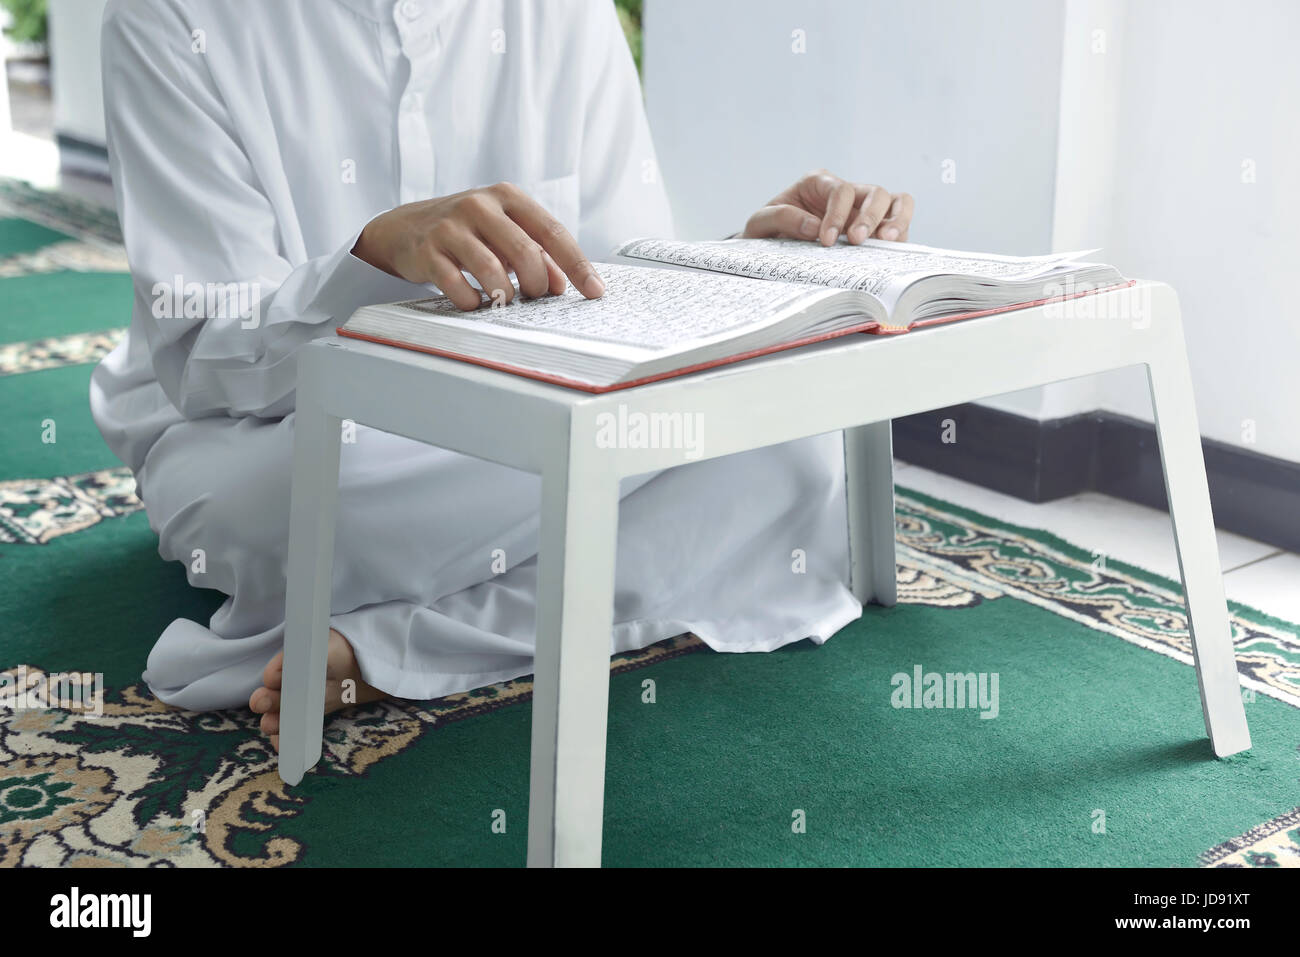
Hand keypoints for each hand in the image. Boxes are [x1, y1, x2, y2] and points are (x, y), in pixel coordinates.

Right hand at [352, 182, 603, 310]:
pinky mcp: (428, 251)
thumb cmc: (466, 232)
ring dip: (505, 295)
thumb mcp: (503, 234)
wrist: (404, 229)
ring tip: (503, 298)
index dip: (577, 265)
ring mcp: (451, 227)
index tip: (596, 291)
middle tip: (535, 297)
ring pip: (494, 271)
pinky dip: (473, 302)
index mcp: (507, 197)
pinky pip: (460, 288)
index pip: (552, 232)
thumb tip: (563, 285)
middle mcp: (480, 205)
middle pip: (527, 253)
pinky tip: (474, 301)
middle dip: (538, 284)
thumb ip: (537, 254)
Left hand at [741, 169, 913, 245]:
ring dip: (896, 221)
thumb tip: (813, 227)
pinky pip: (898, 225)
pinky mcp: (874, 230)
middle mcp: (846, 193)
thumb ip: (781, 218)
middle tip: (856, 241)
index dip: (837, 215)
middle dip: (869, 217)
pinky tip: (890, 251)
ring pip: (895, 203)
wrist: (770, 251)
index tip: (825, 241)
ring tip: (887, 241)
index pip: (840, 191)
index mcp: (819, 184)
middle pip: (875, 193)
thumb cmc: (768, 233)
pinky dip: (900, 235)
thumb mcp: (761, 223)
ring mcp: (863, 211)